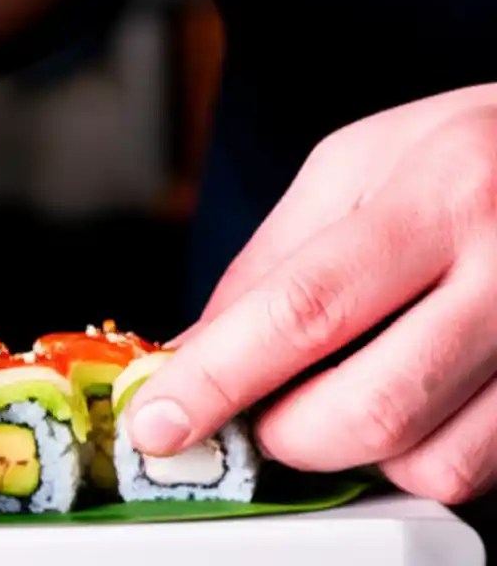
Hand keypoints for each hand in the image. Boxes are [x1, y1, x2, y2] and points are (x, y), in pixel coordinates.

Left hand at [124, 83, 496, 503]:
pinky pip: (474, 471)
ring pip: (429, 461)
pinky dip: (412, 458)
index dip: (218, 377)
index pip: (306, 309)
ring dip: (351, 453)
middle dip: (281, 434)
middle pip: (369, 408)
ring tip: (338, 391)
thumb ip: (269, 261)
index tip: (158, 421)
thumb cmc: (463, 152)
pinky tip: (399, 403)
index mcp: (440, 196)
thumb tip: (191, 351)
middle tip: (254, 410)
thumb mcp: (353, 166)